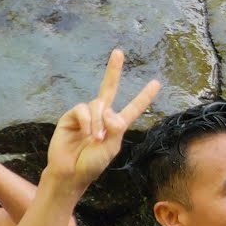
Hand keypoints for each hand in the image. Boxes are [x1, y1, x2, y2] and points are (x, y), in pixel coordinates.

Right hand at [47, 49, 159, 189]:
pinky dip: (87, 121)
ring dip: (97, 122)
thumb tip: (108, 110)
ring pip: (97, 105)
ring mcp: (85, 116)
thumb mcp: (111, 148)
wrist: (69, 173)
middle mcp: (101, 117)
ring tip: (95, 139)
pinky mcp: (70, 117)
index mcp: (116, 126)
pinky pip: (82, 110)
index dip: (144, 96)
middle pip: (109, 89)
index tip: (156, 83)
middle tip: (118, 52)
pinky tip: (85, 133)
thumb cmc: (91, 165)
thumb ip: (115, 128)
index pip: (133, 108)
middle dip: (113, 70)